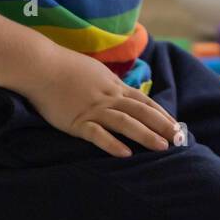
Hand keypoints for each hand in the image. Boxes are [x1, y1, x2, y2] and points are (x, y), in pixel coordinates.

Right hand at [19, 49, 181, 158]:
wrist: (41, 65)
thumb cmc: (64, 67)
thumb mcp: (94, 71)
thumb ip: (108, 83)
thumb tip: (120, 90)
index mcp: (113, 85)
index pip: (144, 101)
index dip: (162, 114)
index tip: (176, 125)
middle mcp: (108, 97)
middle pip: (141, 112)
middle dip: (162, 126)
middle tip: (178, 140)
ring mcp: (93, 108)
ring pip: (125, 122)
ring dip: (145, 135)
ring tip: (161, 148)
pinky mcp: (77, 120)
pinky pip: (97, 134)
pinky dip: (112, 144)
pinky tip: (125, 154)